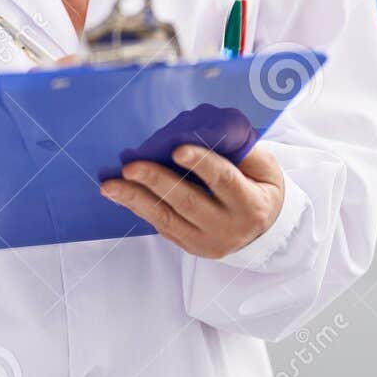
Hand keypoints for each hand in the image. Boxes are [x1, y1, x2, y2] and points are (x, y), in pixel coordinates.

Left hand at [100, 144, 285, 258]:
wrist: (266, 230)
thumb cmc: (260, 187)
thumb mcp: (265, 168)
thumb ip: (241, 150)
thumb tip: (205, 130)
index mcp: (251, 204)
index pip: (224, 181)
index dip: (201, 164)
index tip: (177, 148)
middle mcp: (228, 227)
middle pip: (188, 202)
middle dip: (157, 181)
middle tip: (130, 166)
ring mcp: (207, 241)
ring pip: (166, 219)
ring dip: (135, 199)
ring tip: (109, 185)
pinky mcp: (189, 246)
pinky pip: (160, 225)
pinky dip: (138, 207)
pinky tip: (120, 193)